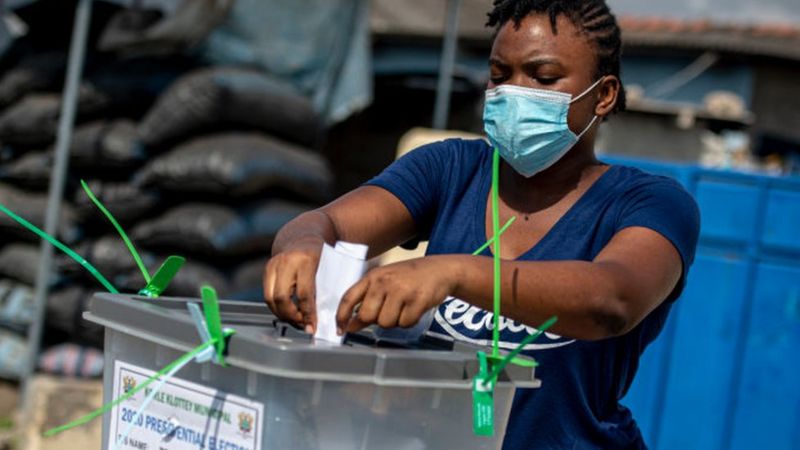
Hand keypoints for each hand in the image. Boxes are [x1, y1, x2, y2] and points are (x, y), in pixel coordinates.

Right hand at [263, 237, 323, 331]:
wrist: (302, 238)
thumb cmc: (320, 255)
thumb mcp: (327, 268)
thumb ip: (324, 289)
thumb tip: (323, 317)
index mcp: (305, 260)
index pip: (304, 294)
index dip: (307, 314)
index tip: (312, 327)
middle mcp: (286, 262)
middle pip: (281, 298)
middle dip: (291, 316)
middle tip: (303, 325)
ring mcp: (273, 265)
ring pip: (270, 298)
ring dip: (282, 314)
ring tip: (296, 320)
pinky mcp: (266, 270)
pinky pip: (267, 295)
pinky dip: (277, 307)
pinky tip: (288, 312)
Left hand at [336, 256, 457, 333]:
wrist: (439, 269)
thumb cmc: (409, 277)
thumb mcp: (384, 282)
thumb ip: (367, 301)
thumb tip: (349, 324)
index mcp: (373, 276)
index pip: (349, 298)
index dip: (341, 316)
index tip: (340, 329)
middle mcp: (384, 282)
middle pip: (367, 315)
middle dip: (375, 320)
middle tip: (388, 311)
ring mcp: (401, 290)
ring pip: (386, 323)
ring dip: (394, 321)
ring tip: (403, 307)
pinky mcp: (417, 300)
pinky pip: (405, 324)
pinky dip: (409, 321)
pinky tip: (414, 308)